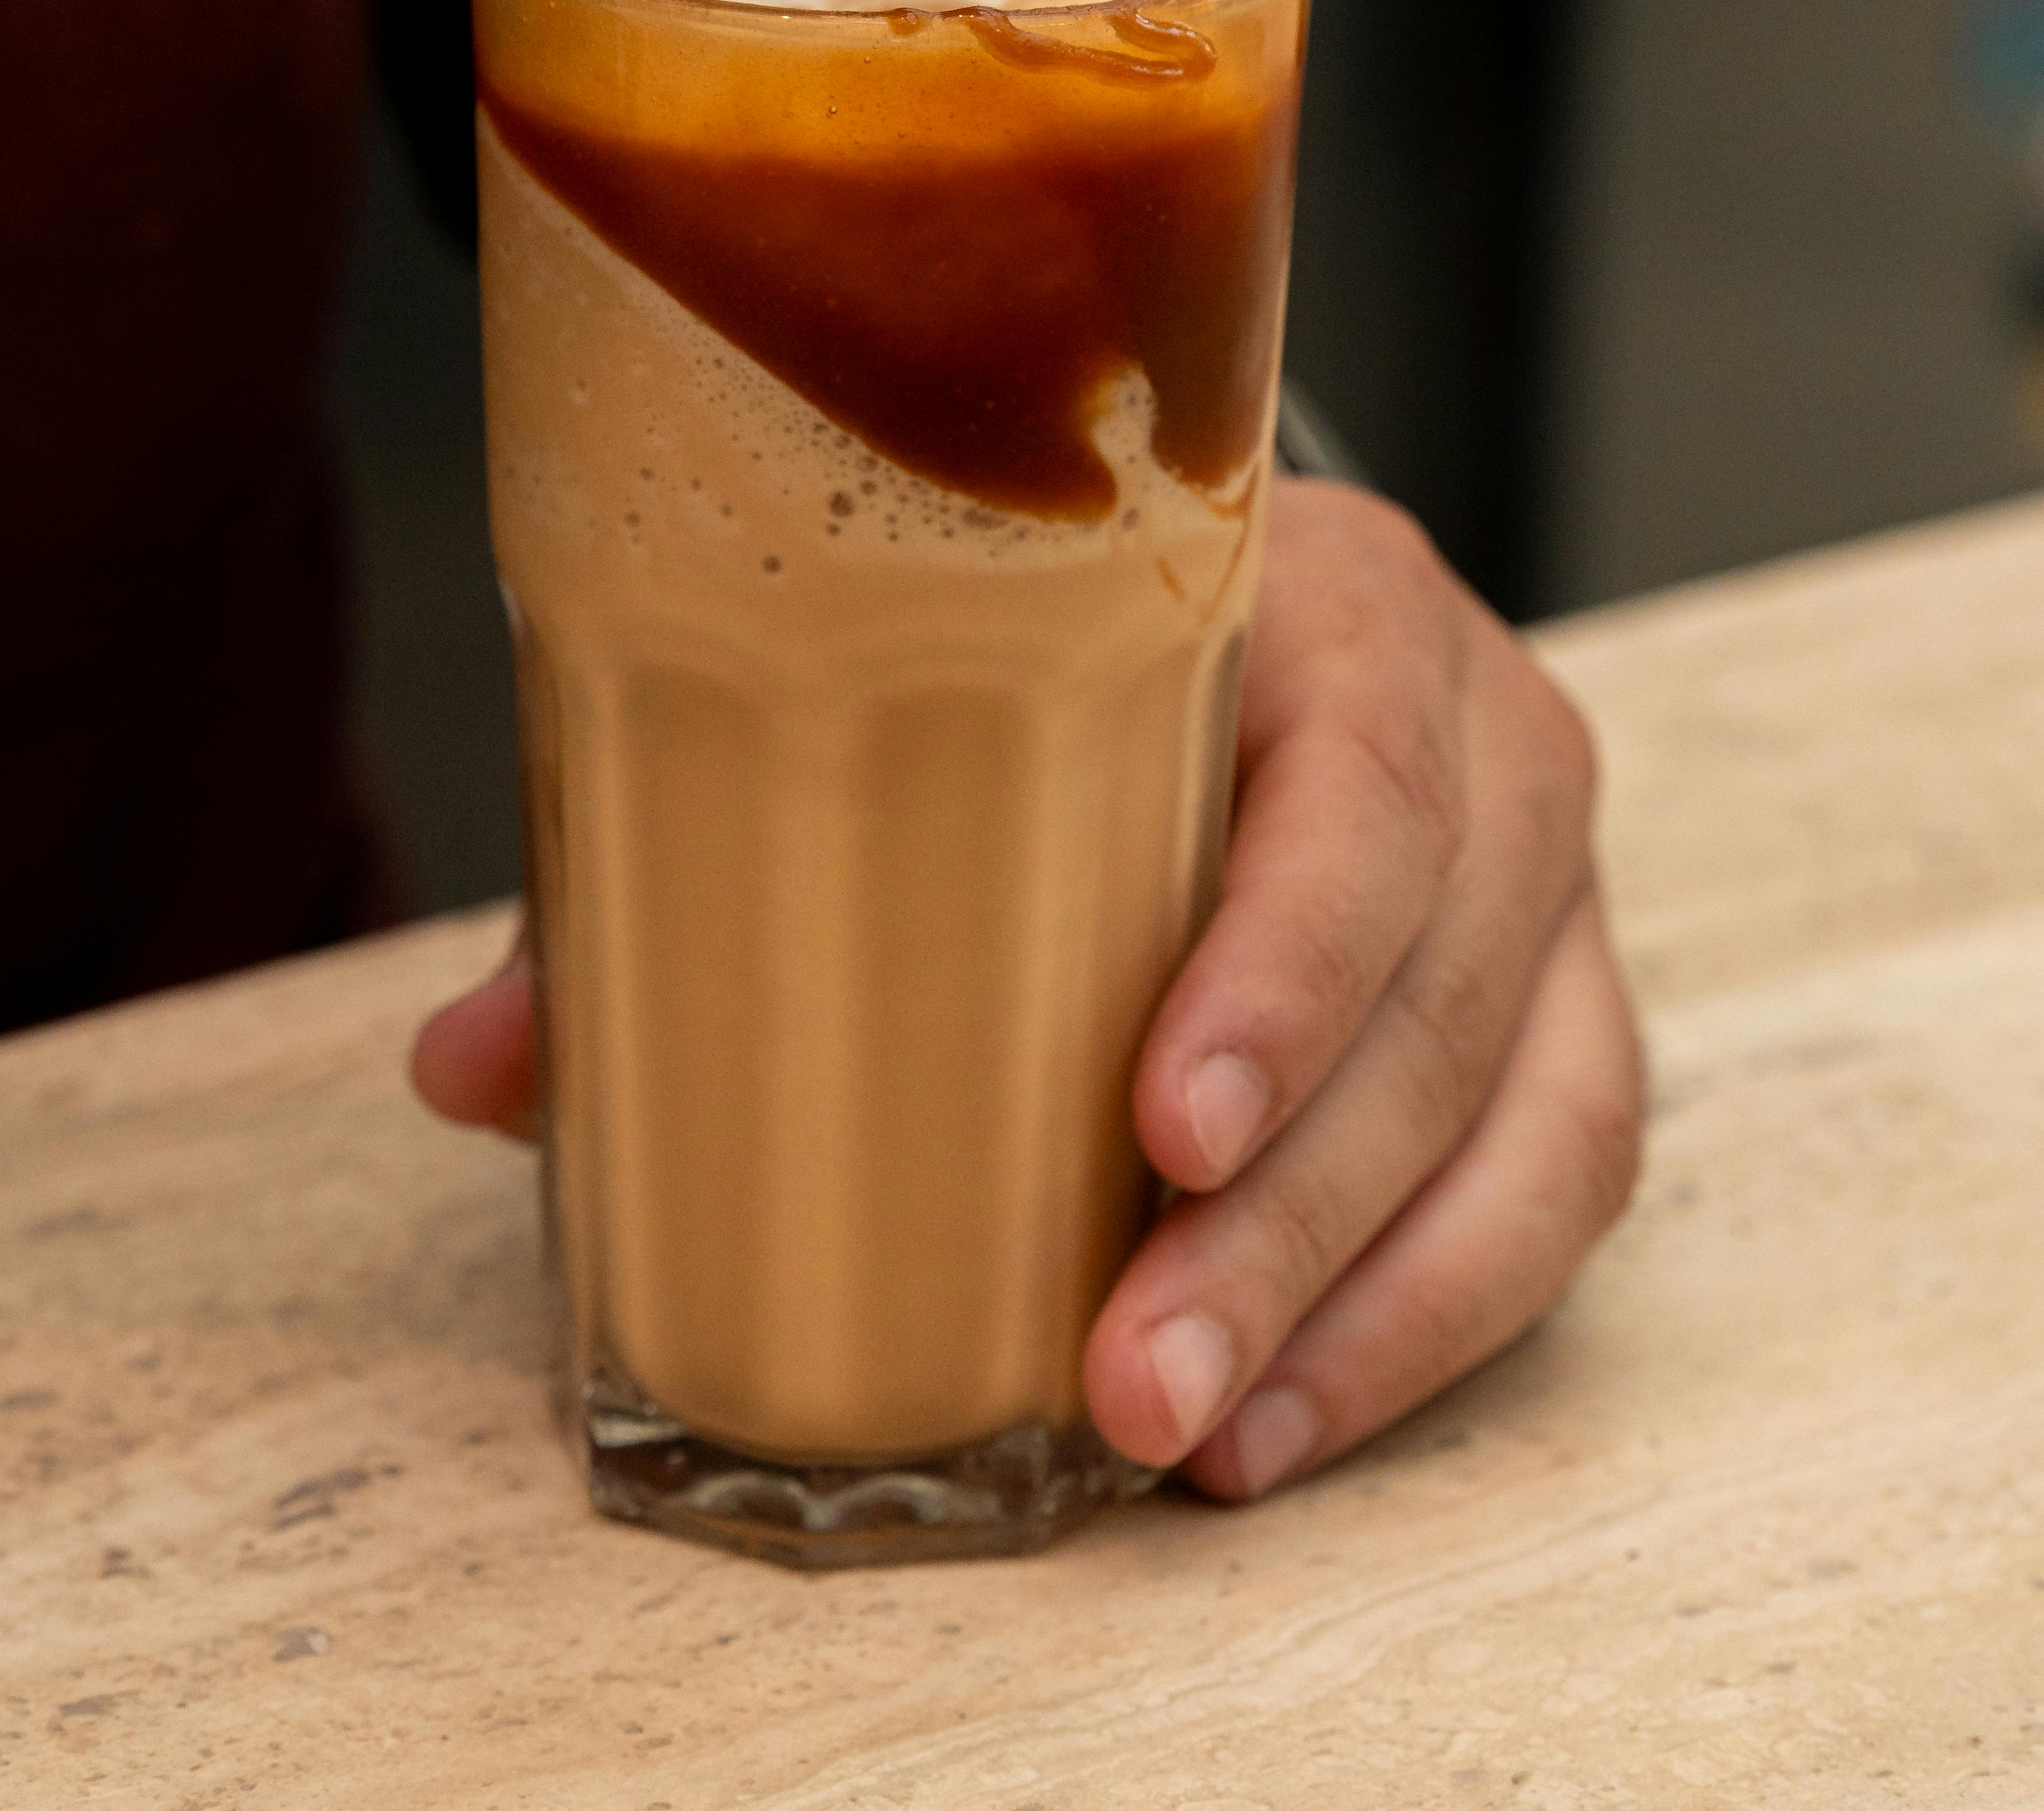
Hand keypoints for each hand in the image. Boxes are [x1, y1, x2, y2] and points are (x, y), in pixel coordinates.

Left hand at [412, 479, 1643, 1498]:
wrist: (1230, 607)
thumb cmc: (1035, 664)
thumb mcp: (896, 705)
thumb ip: (694, 868)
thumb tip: (475, 1064)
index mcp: (1329, 605)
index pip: (1361, 772)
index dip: (1283, 956)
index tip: (1164, 1118)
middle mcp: (1481, 724)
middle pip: (1436, 981)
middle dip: (1287, 1212)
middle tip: (1127, 1374)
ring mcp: (1547, 879)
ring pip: (1524, 1110)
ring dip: (1357, 1301)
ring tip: (1190, 1439)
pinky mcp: (1567, 1011)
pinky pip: (1552, 1187)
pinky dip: (1421, 1326)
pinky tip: (1277, 1427)